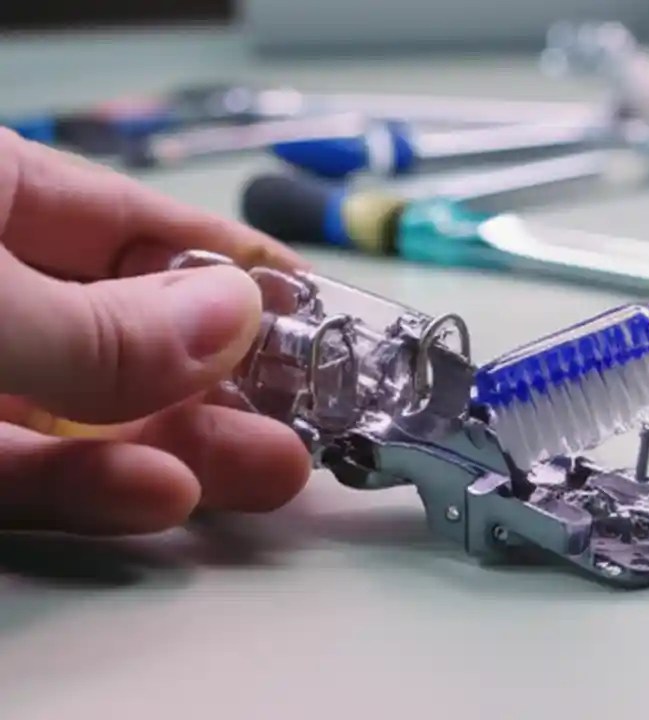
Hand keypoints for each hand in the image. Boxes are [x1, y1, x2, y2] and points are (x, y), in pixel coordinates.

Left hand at [0, 128, 312, 535]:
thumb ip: (95, 324)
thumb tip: (231, 320)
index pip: (131, 220)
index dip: (229, 262)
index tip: (315, 304)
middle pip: (124, 328)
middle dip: (226, 374)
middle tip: (313, 411)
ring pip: (83, 415)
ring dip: (184, 446)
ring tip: (273, 469)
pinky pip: (18, 475)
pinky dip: (91, 491)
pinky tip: (162, 495)